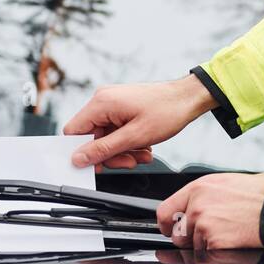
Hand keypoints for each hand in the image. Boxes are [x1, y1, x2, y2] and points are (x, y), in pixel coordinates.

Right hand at [64, 75, 216, 169]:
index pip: (73, 131)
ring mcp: (113, 103)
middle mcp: (103, 100)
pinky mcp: (122, 108)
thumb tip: (78, 158)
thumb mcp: (134, 137)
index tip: (98, 165)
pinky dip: (129, 142)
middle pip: (92, 137)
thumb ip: (103, 149)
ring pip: (106, 137)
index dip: (83, 152)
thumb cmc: (167, 111)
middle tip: (129, 161)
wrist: (189, 98)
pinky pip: (117, 131)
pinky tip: (144, 145)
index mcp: (101, 103)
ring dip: (123, 150)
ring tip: (143, 154)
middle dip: (111, 154)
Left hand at [156, 172, 263, 249]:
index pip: (164, 211)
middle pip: (177, 234)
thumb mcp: (228, 184)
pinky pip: (206, 258)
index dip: (167, 225)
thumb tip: (192, 209)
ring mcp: (204, 226)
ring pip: (193, 248)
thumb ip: (205, 196)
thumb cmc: (263, 194)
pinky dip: (218, 255)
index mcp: (199, 188)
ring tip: (232, 234)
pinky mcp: (214, 244)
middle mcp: (197, 206)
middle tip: (213, 234)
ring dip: (208, 247)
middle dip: (190, 239)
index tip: (169, 230)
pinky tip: (234, 243)